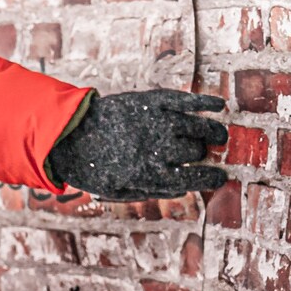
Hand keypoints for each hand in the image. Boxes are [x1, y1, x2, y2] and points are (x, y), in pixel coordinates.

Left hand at [44, 89, 228, 201]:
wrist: (69, 134)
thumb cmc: (95, 167)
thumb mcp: (120, 190)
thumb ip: (154, 191)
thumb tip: (186, 189)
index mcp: (151, 175)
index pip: (195, 178)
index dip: (212, 178)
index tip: (220, 177)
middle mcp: (158, 148)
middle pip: (196, 151)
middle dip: (203, 153)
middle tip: (205, 152)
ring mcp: (156, 121)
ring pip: (197, 126)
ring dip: (212, 131)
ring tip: (218, 134)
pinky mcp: (150, 101)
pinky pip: (186, 100)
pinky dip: (206, 101)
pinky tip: (219, 105)